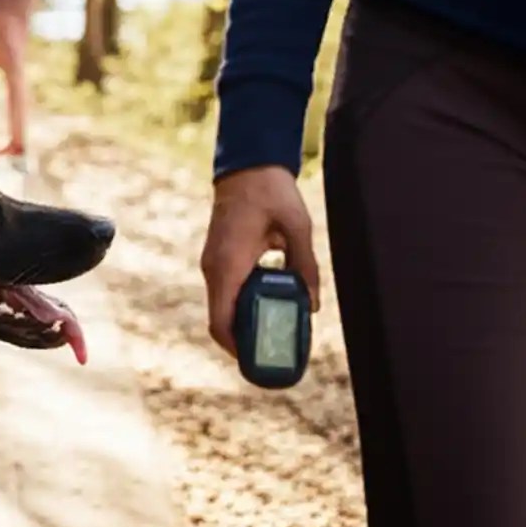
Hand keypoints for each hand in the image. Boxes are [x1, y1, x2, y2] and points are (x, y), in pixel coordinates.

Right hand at [200, 165, 320, 355]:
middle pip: (220, 321)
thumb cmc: (270, 191)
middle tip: (272, 355)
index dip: (236, 348)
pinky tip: (269, 308)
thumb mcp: (296, 227)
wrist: (246, 164)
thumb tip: (312, 305)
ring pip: (222, 308)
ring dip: (244, 325)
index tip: (256, 362)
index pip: (221, 322)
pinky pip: (226, 293)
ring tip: (275, 334)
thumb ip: (305, 267)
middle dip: (243, 342)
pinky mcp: (219, 259)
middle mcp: (214, 269)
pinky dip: (243, 307)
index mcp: (228, 265)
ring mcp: (213, 264)